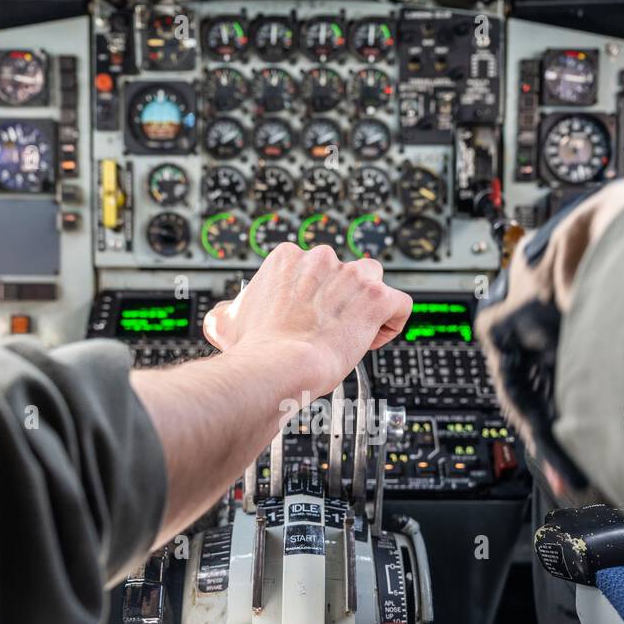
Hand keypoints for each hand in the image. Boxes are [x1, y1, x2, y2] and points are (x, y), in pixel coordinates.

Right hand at [202, 243, 412, 394]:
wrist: (276, 366)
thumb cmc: (255, 348)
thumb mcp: (227, 321)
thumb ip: (229, 310)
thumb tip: (223, 315)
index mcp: (288, 258)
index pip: (315, 270)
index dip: (315, 299)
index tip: (308, 321)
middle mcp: (321, 259)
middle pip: (345, 273)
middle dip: (340, 302)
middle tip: (327, 331)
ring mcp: (351, 276)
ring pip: (374, 281)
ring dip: (367, 306)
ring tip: (351, 334)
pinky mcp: (376, 298)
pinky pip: (400, 304)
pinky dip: (391, 324)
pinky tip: (371, 340)